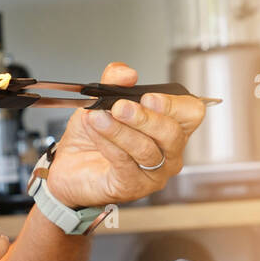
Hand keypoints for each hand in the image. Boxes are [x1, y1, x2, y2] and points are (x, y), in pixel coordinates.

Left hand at [44, 61, 206, 209]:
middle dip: (144, 118)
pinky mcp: (133, 187)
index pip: (191, 113)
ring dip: (120, 130)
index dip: (173, 104)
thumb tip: (126, 73)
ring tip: (98, 117)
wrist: (68, 165)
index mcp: (171, 126)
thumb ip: (114, 82)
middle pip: (171, 133)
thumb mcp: (102, 101)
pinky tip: (96, 132)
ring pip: (146, 150)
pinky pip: (125, 164)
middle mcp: (169, 152)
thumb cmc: (93, 136)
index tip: (148, 97)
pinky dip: (108, 144)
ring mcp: (154, 174)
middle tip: (119, 107)